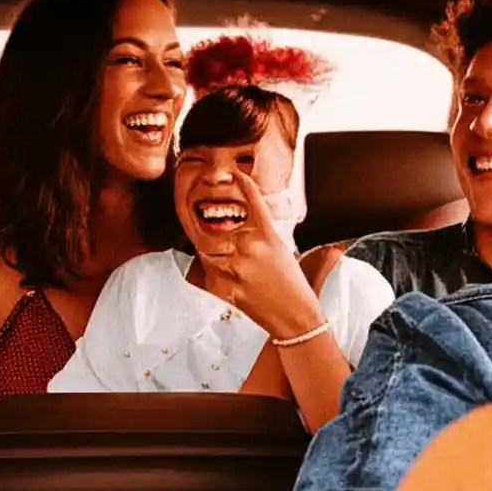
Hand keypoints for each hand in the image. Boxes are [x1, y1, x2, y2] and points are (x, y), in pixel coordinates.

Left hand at [197, 170, 324, 339]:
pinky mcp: (226, 287)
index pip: (252, 200)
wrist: (295, 315)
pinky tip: (218, 271)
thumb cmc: (291, 282)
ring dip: (205, 249)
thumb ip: (258, 232)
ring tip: (215, 252)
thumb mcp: (281, 247)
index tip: (234, 176)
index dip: (241, 184)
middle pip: (211, 229)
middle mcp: (249, 247)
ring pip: (204, 249)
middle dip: (200, 226)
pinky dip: (206, 270)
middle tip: (196, 219)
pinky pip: (204, 272)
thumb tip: (236, 221)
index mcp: (267, 234)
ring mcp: (235, 267)